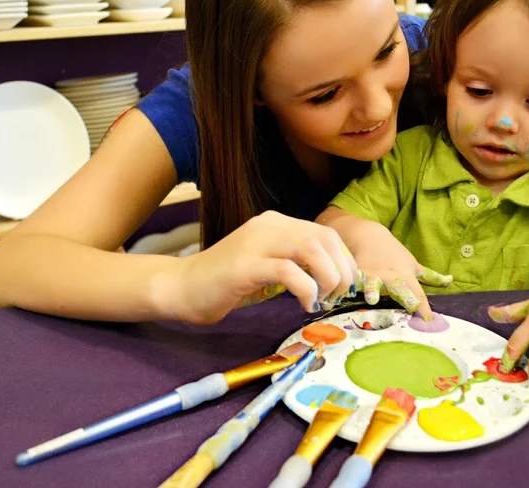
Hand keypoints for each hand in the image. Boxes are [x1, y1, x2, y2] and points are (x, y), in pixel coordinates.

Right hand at [165, 211, 357, 323]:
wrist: (183, 287)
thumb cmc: (227, 283)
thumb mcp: (268, 267)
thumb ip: (295, 264)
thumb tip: (332, 278)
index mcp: (277, 223)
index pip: (325, 233)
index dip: (343, 260)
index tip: (345, 286)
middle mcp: (269, 226)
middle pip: (324, 238)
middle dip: (341, 269)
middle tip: (337, 296)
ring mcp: (257, 242)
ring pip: (311, 248)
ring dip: (327, 277)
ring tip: (323, 300)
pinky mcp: (246, 265)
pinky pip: (288, 271)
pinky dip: (306, 289)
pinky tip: (305, 305)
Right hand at [349, 228, 449, 319]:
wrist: (369, 236)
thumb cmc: (393, 254)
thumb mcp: (413, 265)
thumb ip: (430, 277)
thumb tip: (450, 281)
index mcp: (406, 276)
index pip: (418, 295)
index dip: (424, 308)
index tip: (430, 322)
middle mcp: (390, 276)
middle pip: (400, 288)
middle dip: (406, 297)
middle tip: (412, 307)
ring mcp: (373, 275)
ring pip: (373, 283)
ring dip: (372, 291)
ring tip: (370, 300)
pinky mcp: (355, 273)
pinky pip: (351, 280)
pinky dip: (346, 285)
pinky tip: (338, 292)